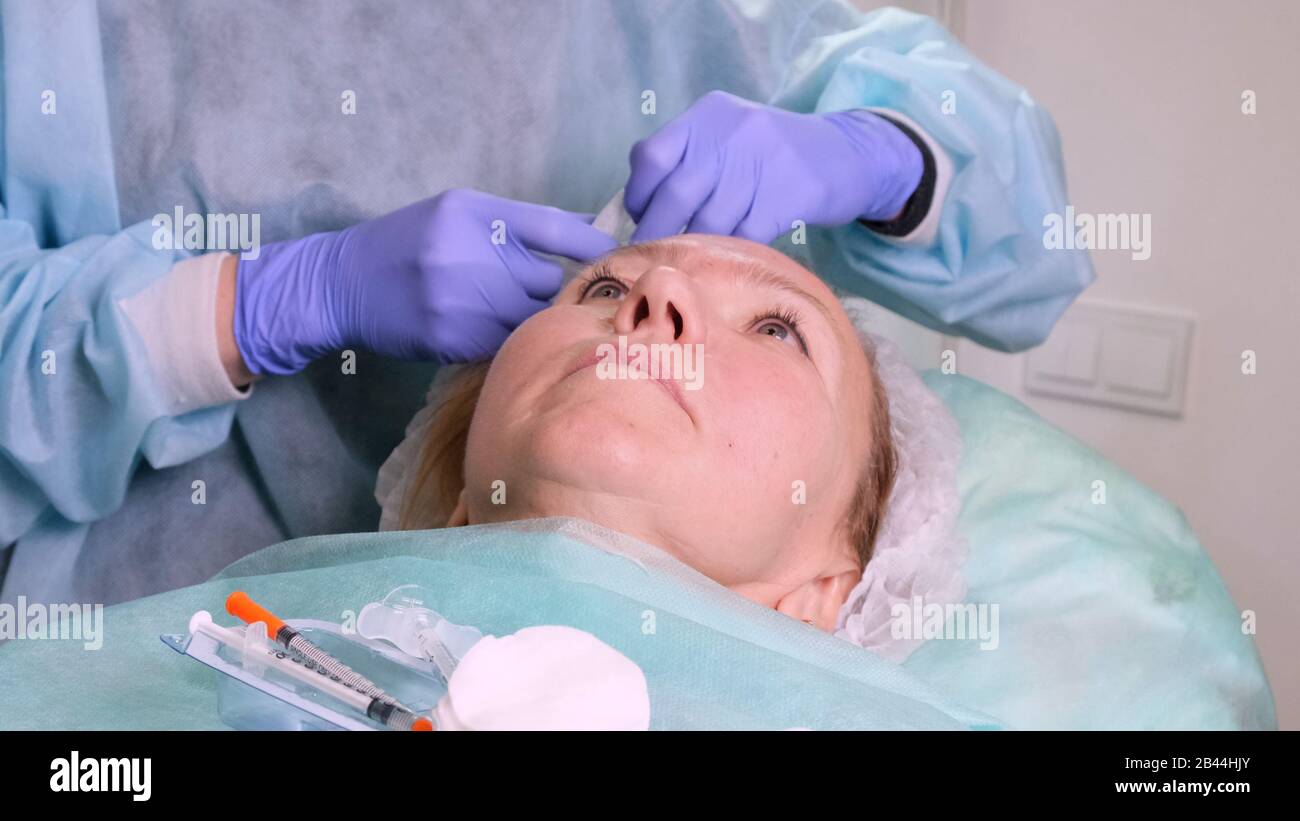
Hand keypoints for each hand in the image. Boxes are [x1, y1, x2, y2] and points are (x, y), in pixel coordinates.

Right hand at [234, 189, 615, 373]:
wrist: (343, 284)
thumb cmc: (409, 241)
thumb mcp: (458, 211)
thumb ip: (520, 221)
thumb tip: (589, 230)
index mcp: (474, 213)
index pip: (555, 228)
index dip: (594, 245)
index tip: (619, 255)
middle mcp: (469, 255)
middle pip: (549, 281)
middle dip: (556, 289)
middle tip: (559, 294)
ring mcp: (461, 302)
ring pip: (530, 318)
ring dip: (534, 319)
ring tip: (525, 316)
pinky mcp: (453, 341)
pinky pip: (504, 344)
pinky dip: (508, 341)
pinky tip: (493, 332)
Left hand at [625, 90, 922, 243]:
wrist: (844, 154)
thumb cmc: (771, 155)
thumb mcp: (726, 136)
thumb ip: (685, 158)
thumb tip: (637, 207)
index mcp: (708, 114)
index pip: (652, 156)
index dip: (638, 195)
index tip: (638, 219)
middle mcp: (732, 132)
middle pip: (677, 194)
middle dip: (658, 232)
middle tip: (650, 255)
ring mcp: (763, 161)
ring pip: (710, 221)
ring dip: (694, 247)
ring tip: (686, 261)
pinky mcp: (789, 193)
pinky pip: (745, 235)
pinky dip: (731, 251)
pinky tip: (727, 258)